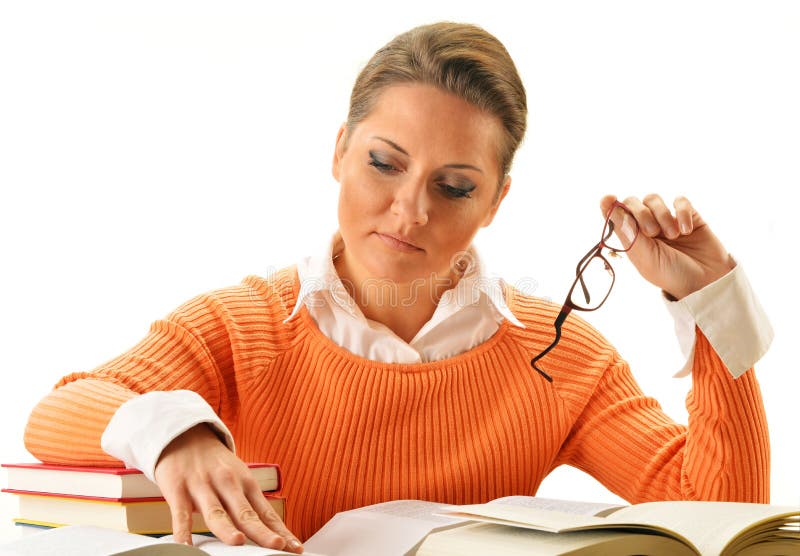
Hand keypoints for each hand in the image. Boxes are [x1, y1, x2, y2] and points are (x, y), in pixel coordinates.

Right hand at [154, 424, 302, 552]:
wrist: (184, 435)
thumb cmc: (216, 465)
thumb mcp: (237, 479)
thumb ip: (248, 506)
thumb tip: (269, 534)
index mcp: (246, 484)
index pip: (266, 513)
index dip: (281, 531)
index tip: (295, 548)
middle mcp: (227, 484)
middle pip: (246, 513)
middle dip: (261, 531)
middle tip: (277, 545)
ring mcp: (203, 486)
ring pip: (216, 512)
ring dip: (227, 528)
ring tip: (238, 542)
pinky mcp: (178, 488)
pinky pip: (181, 513)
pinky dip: (183, 530)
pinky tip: (186, 545)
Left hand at [601, 194, 734, 299]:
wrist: (706, 282)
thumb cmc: (671, 274)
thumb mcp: (645, 256)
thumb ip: (627, 229)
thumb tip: (606, 203)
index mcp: (631, 239)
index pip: (615, 215)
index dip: (610, 205)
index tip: (609, 198)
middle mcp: (645, 226)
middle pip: (633, 202)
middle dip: (641, 213)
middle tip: (652, 233)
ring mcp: (666, 220)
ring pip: (653, 199)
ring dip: (662, 215)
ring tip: (674, 236)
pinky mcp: (688, 215)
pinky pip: (679, 201)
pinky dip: (682, 213)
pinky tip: (687, 230)